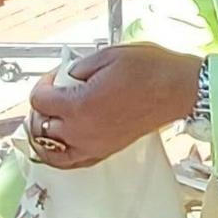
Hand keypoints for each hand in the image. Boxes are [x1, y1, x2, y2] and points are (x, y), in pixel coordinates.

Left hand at [27, 44, 201, 168]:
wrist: (178, 89)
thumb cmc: (150, 70)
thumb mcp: (107, 55)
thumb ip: (77, 68)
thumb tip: (65, 78)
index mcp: (79, 105)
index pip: (39, 101)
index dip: (42, 84)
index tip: (53, 77)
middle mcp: (83, 131)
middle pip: (40, 126)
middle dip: (41, 107)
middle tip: (52, 93)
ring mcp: (94, 145)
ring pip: (50, 150)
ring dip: (44, 133)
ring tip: (50, 118)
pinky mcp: (106, 150)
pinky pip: (72, 162)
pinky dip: (59, 153)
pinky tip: (60, 142)